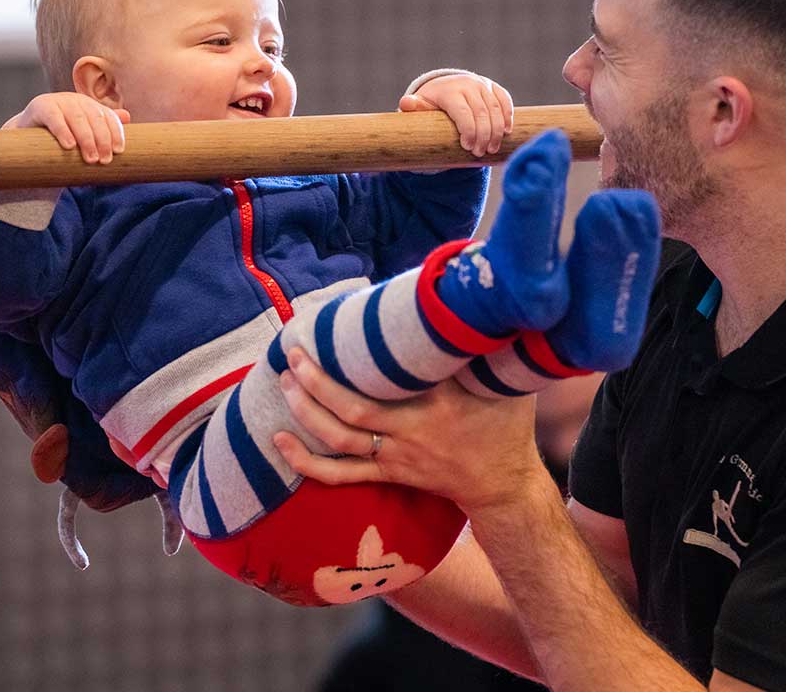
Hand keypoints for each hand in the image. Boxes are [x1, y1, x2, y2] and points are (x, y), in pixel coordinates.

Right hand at [6, 92, 129, 164]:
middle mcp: (76, 100)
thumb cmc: (59, 140)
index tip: (119, 151)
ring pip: (77, 118)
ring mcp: (58, 101)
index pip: (108, 116)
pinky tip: (68, 145)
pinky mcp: (40, 106)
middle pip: (95, 117)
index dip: (115, 132)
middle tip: (104, 160)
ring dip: (86, 138)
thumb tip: (128, 116)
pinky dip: (62, 131)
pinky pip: (54, 118)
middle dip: (102, 139)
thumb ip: (101, 128)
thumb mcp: (82, 135)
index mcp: (89, 106)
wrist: (25, 138)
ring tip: (90, 159)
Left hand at [270, 347, 550, 514]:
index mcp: (441, 404)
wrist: (504, 486)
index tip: (346, 322)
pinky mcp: (387, 474)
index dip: (371, 353)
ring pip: (341, 441)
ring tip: (285, 382)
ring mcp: (396, 457)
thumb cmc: (506, 426)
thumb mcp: (506, 382)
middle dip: (317, 383)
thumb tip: (476, 299)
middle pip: (354, 410)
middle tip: (294, 355)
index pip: (402, 376)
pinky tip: (279, 440)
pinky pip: (341, 476)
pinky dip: (306, 463)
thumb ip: (489, 345)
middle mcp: (412, 432)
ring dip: (307, 412)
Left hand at [401, 73, 513, 157]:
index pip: (463, 112)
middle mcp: (467, 84)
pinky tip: (506, 132)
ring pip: (495, 108)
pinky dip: (507, 116)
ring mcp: (482, 84)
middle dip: (483, 135)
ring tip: (492, 149)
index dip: (468, 130)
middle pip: (481, 112)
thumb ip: (413, 107)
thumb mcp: (420, 107)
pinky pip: (504, 100)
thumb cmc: (431, 105)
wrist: (446, 88)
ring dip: (497, 130)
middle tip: (480, 153)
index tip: (468, 147)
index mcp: (449, 91)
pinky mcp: (493, 87)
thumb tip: (406, 103)